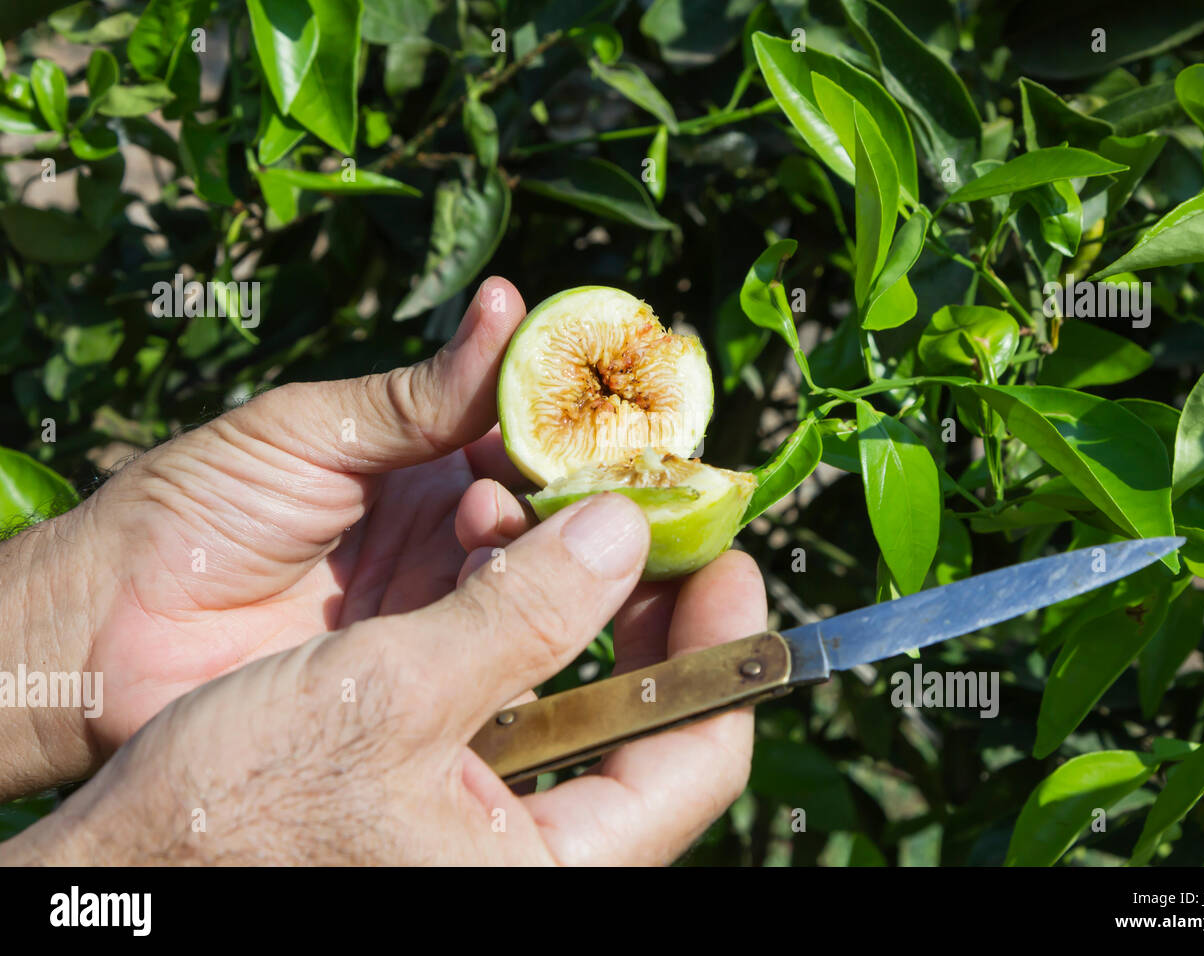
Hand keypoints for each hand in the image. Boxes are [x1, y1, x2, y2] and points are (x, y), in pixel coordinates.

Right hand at [1, 493, 765, 864]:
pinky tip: (492, 560)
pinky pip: (515, 703)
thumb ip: (521, 614)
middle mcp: (536, 857)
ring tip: (562, 516)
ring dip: (578, 605)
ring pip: (581, 705)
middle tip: (655, 516)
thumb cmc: (237, 808)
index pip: (700, 759)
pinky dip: (515, 626)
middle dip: (654, 613)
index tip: (728, 557)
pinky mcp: (444, 796)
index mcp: (552, 867)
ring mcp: (490, 827)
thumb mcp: (390, 695)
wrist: (120, 866)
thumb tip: (625, 532)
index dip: (727, 650)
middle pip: (649, 726)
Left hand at [2, 278, 534, 788]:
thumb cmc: (201, 507)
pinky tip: (495, 589)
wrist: (111, 627)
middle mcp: (450, 536)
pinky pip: (505, 649)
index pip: (530, 440)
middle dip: (562, 493)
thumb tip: (511, 305)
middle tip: (533, 480)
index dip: (575, 426)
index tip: (615, 410)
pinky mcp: (432, 680)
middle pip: (550, 514)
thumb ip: (424, 395)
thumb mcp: (316, 432)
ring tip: (478, 526)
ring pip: (539, 579)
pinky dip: (518, 618)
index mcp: (429, 464)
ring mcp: (446, 611)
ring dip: (531, 549)